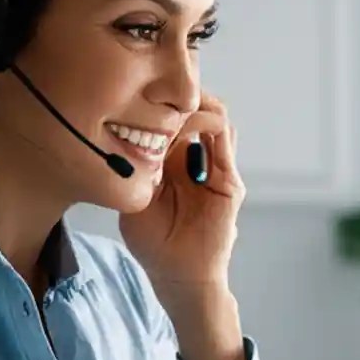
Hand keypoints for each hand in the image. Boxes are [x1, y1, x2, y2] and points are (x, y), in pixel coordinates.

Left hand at [119, 91, 243, 285]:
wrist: (178, 275)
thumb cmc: (153, 242)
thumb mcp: (135, 197)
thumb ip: (137, 168)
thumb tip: (130, 131)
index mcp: (170, 161)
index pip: (169, 119)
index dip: (159, 101)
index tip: (140, 85)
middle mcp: (194, 160)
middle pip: (195, 112)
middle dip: (180, 96)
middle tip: (162, 84)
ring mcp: (215, 169)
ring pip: (215, 121)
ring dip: (199, 107)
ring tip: (179, 101)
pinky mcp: (230, 183)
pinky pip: (224, 145)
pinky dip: (213, 128)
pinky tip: (194, 122)